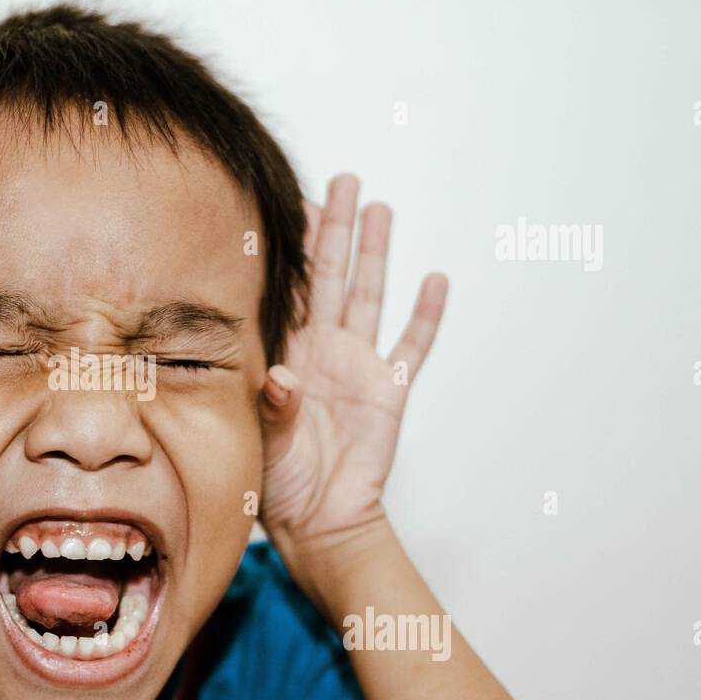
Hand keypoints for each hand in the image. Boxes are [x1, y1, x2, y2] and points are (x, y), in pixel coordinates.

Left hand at [259, 174, 446, 565]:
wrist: (319, 518)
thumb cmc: (278, 483)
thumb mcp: (264, 443)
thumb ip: (273, 407)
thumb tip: (279, 377)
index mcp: (283, 354)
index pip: (288, 290)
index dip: (292, 248)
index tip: (289, 202)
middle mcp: (321, 350)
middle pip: (331, 277)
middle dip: (336, 229)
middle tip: (341, 181)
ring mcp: (358, 365)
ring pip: (370, 295)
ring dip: (375, 253)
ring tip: (380, 209)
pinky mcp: (390, 389)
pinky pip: (413, 345)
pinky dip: (426, 314)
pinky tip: (436, 279)